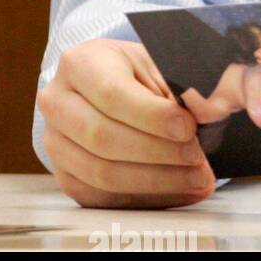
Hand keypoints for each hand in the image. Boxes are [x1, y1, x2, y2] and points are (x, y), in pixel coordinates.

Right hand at [36, 38, 216, 208]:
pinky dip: (145, 198)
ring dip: (156, 181)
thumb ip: (175, 87)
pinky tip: (180, 191)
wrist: (104, 82)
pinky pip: (101, 197)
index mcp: (80, 63)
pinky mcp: (64, 174)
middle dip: (158, 153)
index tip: (188, 128)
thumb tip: (205, 115)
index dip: (153, 116)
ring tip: (197, 179)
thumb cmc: (135, 70)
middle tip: (199, 160)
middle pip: (103, 138)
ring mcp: (55, 143)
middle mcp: (57, 103)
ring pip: (101, 174)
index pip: (113, 95)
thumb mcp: (154, 62)